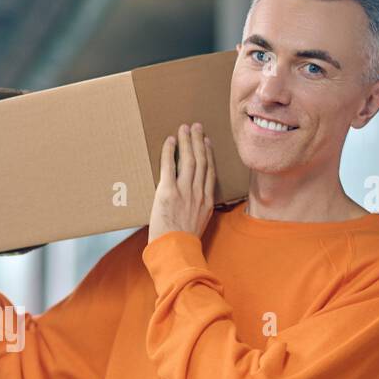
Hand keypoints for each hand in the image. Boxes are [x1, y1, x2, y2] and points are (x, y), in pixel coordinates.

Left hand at [148, 122, 216, 242]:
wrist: (176, 251)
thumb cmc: (184, 243)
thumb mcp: (199, 225)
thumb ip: (198, 211)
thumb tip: (194, 206)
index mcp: (207, 201)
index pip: (210, 171)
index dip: (209, 154)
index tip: (207, 142)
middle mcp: (198, 193)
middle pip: (202, 160)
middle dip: (199, 141)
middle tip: (196, 127)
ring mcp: (184, 191)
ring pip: (189, 159)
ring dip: (187, 141)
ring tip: (185, 128)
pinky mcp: (168, 192)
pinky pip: (169, 166)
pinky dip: (170, 152)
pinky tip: (169, 141)